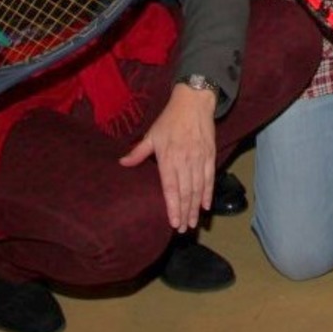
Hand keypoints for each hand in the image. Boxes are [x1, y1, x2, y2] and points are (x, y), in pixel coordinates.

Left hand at [119, 83, 217, 231]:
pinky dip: (208, 192)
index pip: (171, 188)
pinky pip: (209, 178)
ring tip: (194, 223)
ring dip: (196, 207)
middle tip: (184, 229)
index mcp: (168, 157)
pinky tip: (206, 205)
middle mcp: (185, 161)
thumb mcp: (152, 134)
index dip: (173, 207)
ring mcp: (199, 158)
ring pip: (198, 188)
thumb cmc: (170, 119)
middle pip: (185, 192)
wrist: (193, 102)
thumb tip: (122, 163)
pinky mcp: (210, 155)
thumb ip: (138, 152)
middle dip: (185, 213)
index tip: (173, 222)